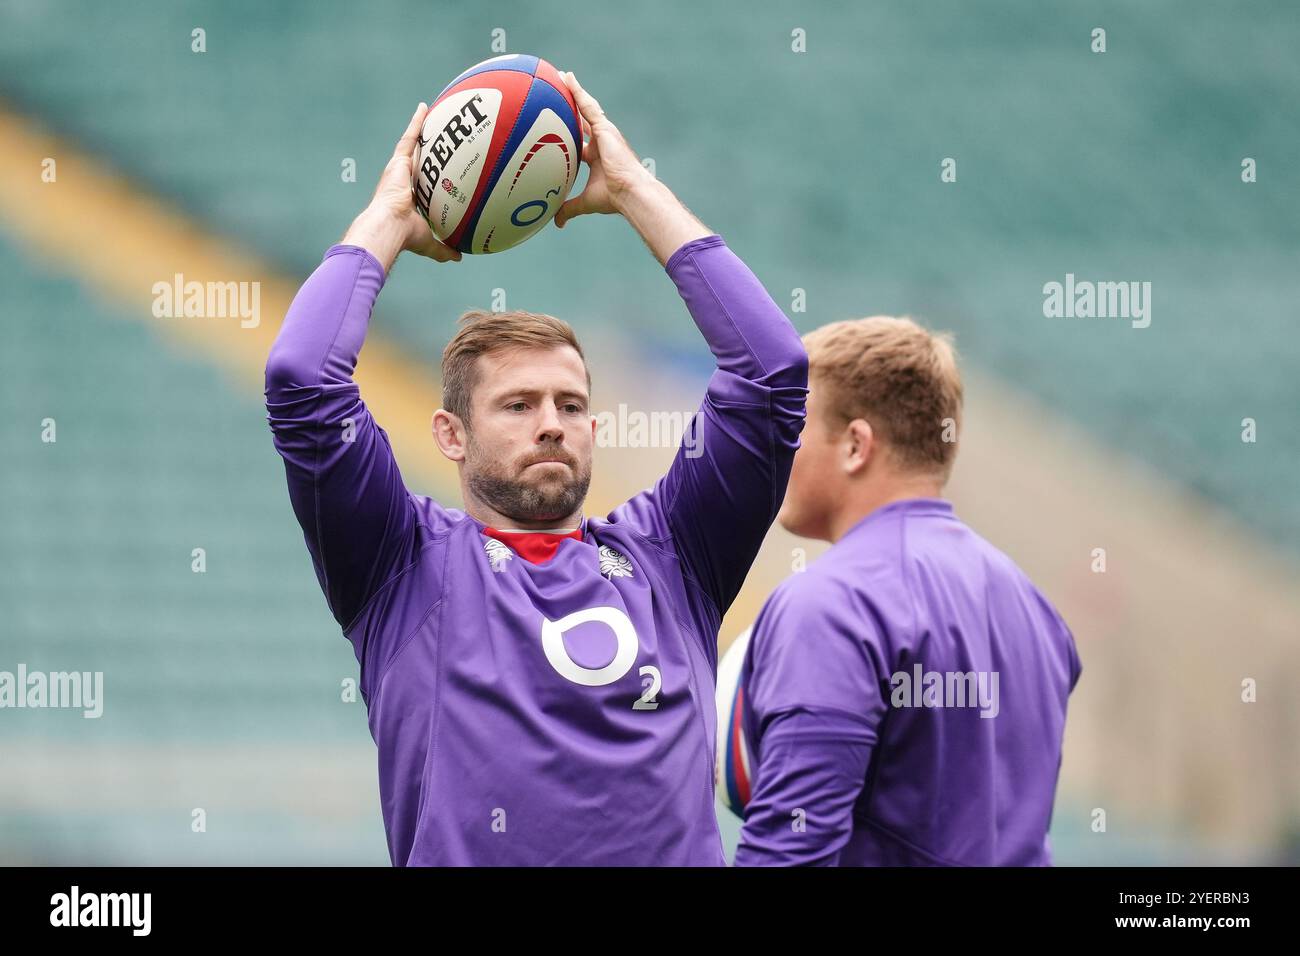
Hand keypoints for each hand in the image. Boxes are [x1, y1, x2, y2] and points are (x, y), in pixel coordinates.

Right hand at [343, 103, 461, 271]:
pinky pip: (410, 136)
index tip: (433, 170)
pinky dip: (417, 122)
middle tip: (435, 138)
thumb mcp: (429, 242)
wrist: (389, 226)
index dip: (425, 176)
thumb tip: (459, 257)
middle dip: (423, 150)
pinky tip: (424, 107)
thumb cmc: (405, 236)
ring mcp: (398, 169)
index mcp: (406, 199)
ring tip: (430, 114)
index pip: (419, 184)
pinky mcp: (398, 161)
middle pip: (415, 160)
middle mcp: (400, 181)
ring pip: (412, 144)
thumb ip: (443, 248)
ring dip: (420, 129)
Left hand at [554, 72, 653, 227]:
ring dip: (574, 92)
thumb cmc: (613, 198)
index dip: (572, 134)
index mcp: (599, 157)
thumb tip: (557, 222)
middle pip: (584, 121)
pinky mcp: (605, 128)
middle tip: (561, 95)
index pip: (582, 142)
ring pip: (585, 108)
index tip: (562, 128)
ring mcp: (605, 133)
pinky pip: (587, 105)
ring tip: (562, 77)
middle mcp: (603, 142)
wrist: (630, 192)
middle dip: (574, 109)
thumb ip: (570, 208)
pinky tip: (566, 77)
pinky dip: (577, 91)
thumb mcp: (585, 202)